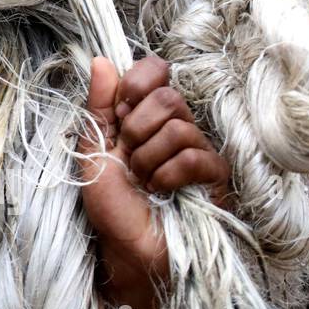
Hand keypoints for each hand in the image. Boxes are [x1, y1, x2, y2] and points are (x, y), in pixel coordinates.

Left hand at [79, 55, 230, 308]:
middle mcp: (176, 125)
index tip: (119, 111)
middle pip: (167, 97)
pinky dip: (167, 175)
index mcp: (146, 114)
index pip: (155, 69)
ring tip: (143, 182)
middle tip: (128, 157)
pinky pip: (194, 156)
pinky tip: (161, 191)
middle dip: (136, 130)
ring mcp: (199, 149)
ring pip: (179, 128)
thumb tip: (100, 60)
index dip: (136, 84)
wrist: (125, 248)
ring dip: (148, 159)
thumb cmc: (110, 202)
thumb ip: (98, 106)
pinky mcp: (215, 176)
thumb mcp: (93, 148)